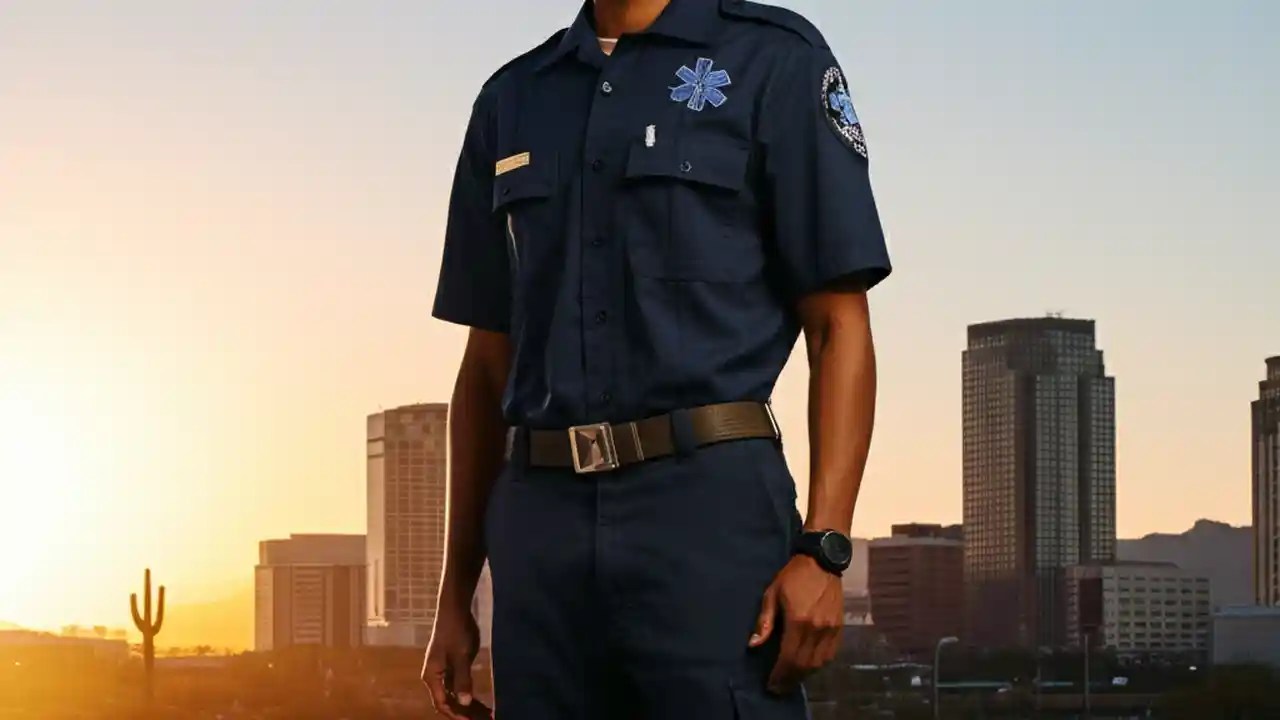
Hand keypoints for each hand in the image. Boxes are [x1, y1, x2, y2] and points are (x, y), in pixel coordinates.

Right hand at [421, 598, 484, 719]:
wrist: (455, 610)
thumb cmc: (455, 632)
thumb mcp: (461, 656)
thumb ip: (462, 679)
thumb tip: (464, 703)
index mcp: (432, 676)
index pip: (442, 703)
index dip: (456, 715)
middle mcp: (435, 677)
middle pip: (449, 702)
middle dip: (465, 713)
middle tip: (485, 719)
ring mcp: (444, 672)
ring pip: (456, 696)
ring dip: (469, 706)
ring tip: (487, 715)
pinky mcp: (453, 666)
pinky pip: (460, 686)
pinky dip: (470, 695)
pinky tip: (482, 702)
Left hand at [748, 555, 843, 693]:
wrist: (822, 561)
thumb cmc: (793, 576)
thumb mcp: (772, 594)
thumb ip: (764, 622)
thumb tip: (753, 645)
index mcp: (799, 621)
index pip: (789, 657)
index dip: (779, 674)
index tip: (770, 684)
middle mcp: (817, 629)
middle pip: (804, 664)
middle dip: (790, 679)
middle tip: (778, 687)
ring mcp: (831, 629)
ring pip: (819, 663)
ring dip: (804, 675)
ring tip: (791, 679)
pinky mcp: (839, 627)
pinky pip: (830, 654)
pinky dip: (819, 665)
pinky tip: (808, 667)